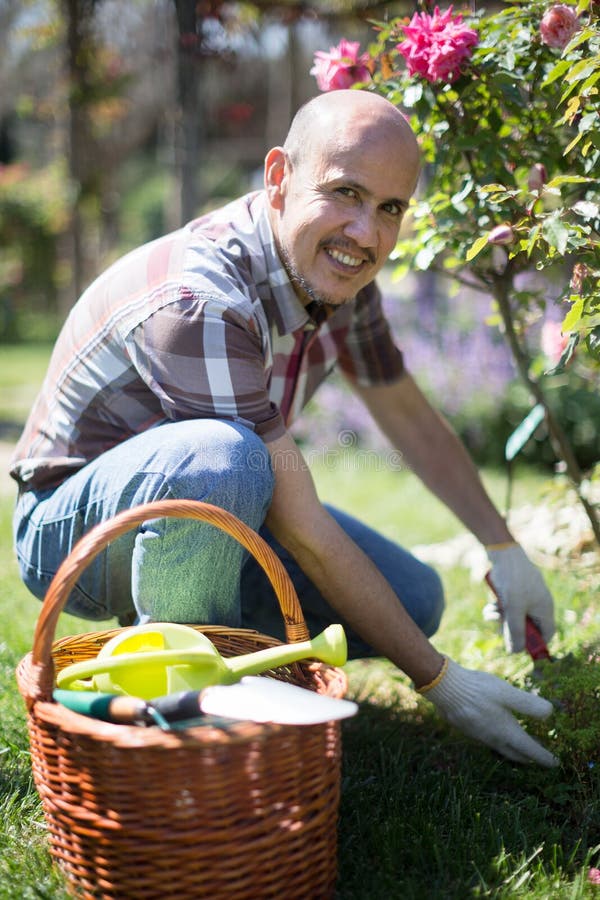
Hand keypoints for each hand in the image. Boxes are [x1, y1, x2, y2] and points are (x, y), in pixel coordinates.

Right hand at [419, 657, 557, 766]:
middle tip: (539, 758)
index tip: (555, 763)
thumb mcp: (507, 693)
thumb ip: (528, 704)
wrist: (445, 688)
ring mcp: (479, 735)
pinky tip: (496, 731)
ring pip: (501, 748)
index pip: (530, 750)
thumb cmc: (478, 690)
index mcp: (506, 732)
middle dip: (529, 757)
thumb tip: (550, 713)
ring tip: (520, 745)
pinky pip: (489, 740)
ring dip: (513, 749)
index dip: (544, 757)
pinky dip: (499, 741)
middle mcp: (493, 738)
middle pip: (515, 753)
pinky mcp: (468, 728)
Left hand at [486, 543, 554, 652]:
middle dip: (511, 628)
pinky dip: (498, 608)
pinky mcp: (513, 591)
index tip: (520, 648)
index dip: (535, 644)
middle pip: (527, 627)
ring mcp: (525, 597)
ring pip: (513, 617)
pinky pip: (507, 607)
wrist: (503, 553)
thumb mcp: (513, 609)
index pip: (546, 634)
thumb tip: (515, 652)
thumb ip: (515, 631)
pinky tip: (490, 606)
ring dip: (501, 618)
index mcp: (544, 609)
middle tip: (500, 627)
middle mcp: (537, 604)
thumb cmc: (513, 580)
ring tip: (491, 612)